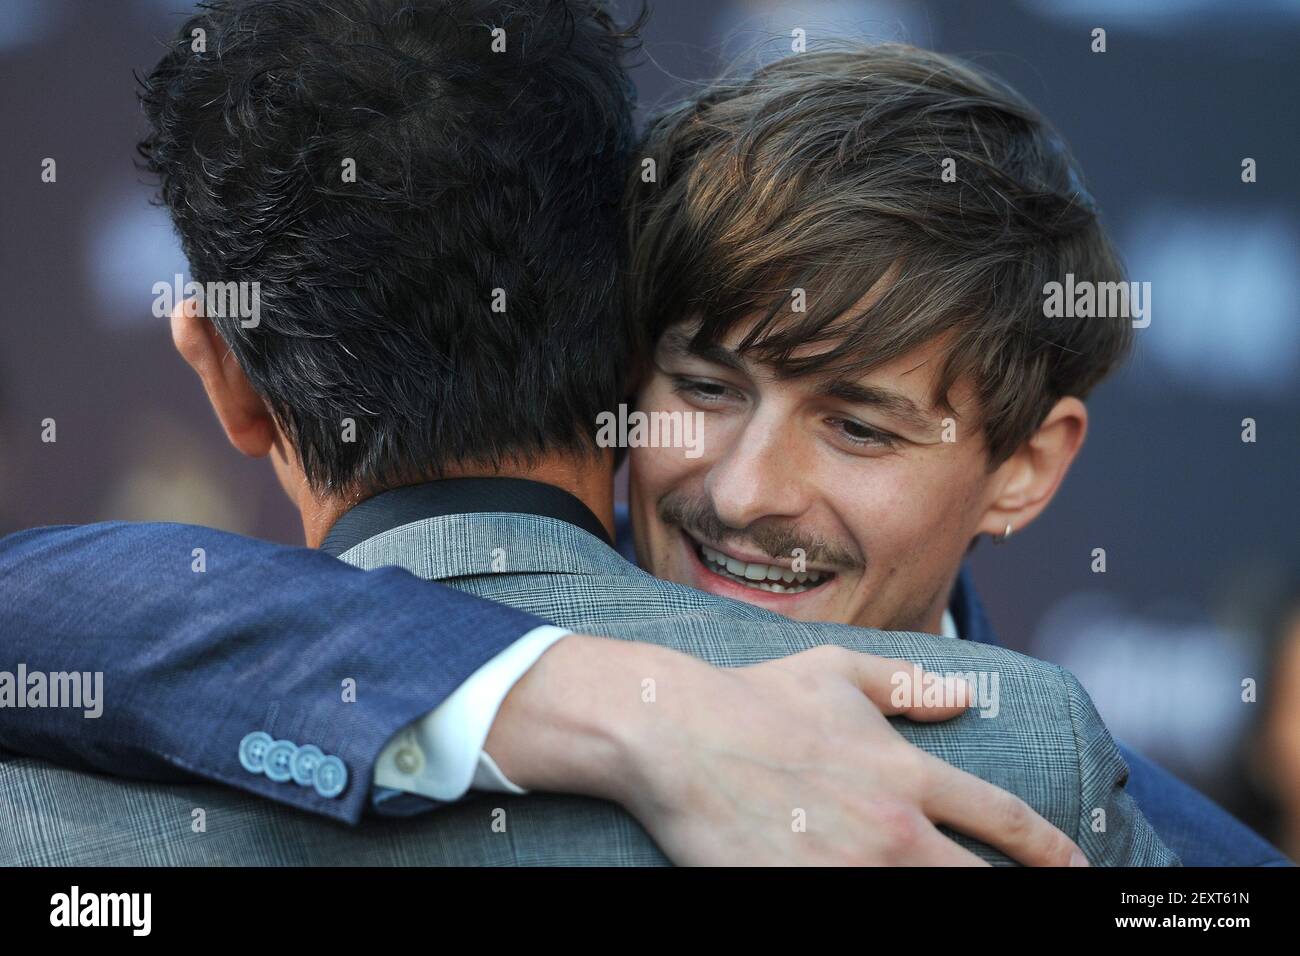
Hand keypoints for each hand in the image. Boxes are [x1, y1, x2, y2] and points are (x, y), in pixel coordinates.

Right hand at [487, 637, 1087, 865]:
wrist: (672, 734)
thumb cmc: (752, 697)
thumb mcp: (835, 671)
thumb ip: (908, 684)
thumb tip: (964, 696)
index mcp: (905, 771)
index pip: (1002, 818)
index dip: (1049, 848)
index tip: (1075, 865)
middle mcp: (892, 828)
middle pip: (979, 880)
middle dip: (1020, 892)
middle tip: (1049, 899)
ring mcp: (848, 870)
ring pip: (929, 902)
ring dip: (957, 901)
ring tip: (978, 907)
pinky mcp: (801, 893)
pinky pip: (857, 914)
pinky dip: (886, 911)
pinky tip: (893, 904)